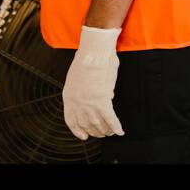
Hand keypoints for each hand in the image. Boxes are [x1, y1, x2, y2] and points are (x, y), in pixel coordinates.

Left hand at [62, 26, 124, 140]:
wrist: (93, 53)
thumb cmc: (88, 59)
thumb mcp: (79, 77)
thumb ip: (86, 90)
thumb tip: (104, 95)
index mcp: (69, 97)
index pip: (72, 121)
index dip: (78, 131)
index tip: (84, 136)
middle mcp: (77, 104)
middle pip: (86, 124)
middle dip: (95, 131)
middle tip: (102, 133)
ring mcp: (89, 104)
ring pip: (98, 124)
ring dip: (105, 130)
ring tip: (110, 132)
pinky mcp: (102, 101)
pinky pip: (110, 119)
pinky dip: (115, 126)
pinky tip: (120, 131)